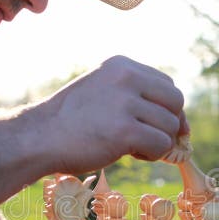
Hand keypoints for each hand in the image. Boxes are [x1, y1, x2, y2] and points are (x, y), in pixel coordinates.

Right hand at [35, 55, 186, 173]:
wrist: (38, 137)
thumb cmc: (70, 121)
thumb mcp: (102, 91)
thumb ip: (134, 95)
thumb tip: (180, 121)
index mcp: (122, 65)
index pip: (166, 84)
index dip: (167, 108)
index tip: (155, 124)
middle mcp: (127, 78)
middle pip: (176, 101)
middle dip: (170, 123)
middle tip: (150, 138)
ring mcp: (126, 103)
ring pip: (171, 126)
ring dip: (159, 142)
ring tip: (134, 147)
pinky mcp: (126, 130)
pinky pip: (162, 144)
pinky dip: (153, 154)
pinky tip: (133, 154)